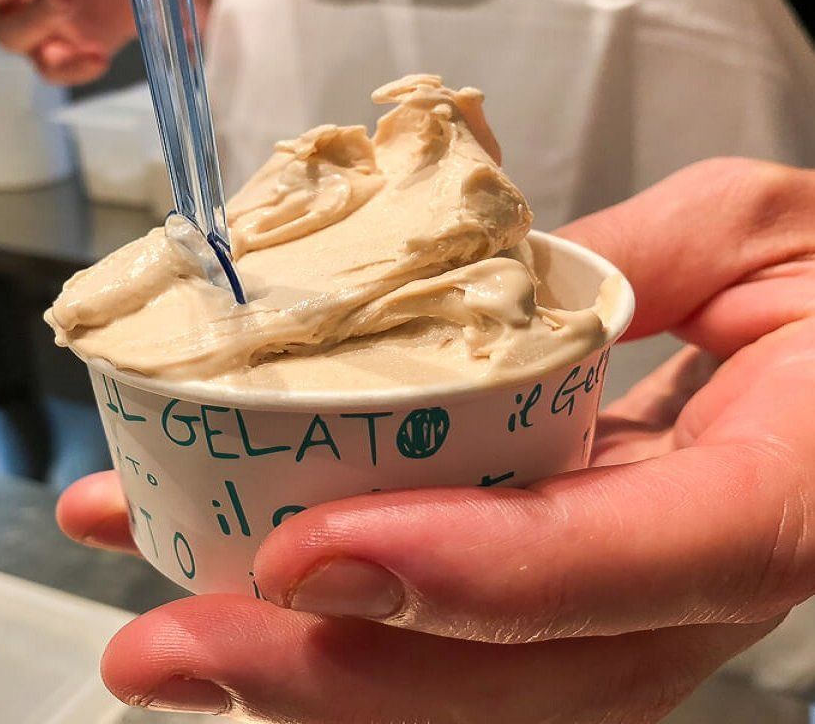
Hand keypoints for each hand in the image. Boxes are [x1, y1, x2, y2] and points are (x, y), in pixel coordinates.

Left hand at [57, 158, 814, 721]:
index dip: (467, 573)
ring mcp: (624, 618)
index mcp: (771, 492)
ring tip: (160, 631)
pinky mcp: (566, 607)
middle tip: (166, 646)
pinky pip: (443, 647)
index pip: (621, 559)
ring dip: (295, 672)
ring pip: (463, 694)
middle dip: (325, 675)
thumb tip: (467, 290)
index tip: (311, 552)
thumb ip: (619, 260)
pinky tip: (215, 584)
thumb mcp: (745, 235)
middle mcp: (687, 592)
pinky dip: (325, 633)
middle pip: (512, 680)